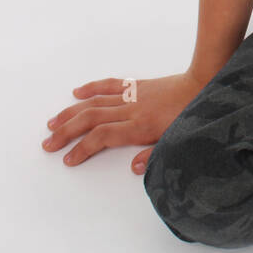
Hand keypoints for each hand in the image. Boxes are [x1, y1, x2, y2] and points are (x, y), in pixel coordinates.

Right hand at [42, 70, 209, 173]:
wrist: (205, 83)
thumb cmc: (193, 115)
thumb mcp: (178, 141)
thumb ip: (155, 155)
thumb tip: (134, 169)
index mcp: (140, 126)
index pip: (102, 138)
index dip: (82, 149)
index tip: (68, 159)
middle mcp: (131, 110)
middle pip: (90, 120)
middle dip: (66, 132)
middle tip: (48, 143)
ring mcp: (132, 96)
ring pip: (94, 103)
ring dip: (71, 113)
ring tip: (52, 122)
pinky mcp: (137, 85)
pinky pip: (110, 85)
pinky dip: (92, 87)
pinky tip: (77, 92)